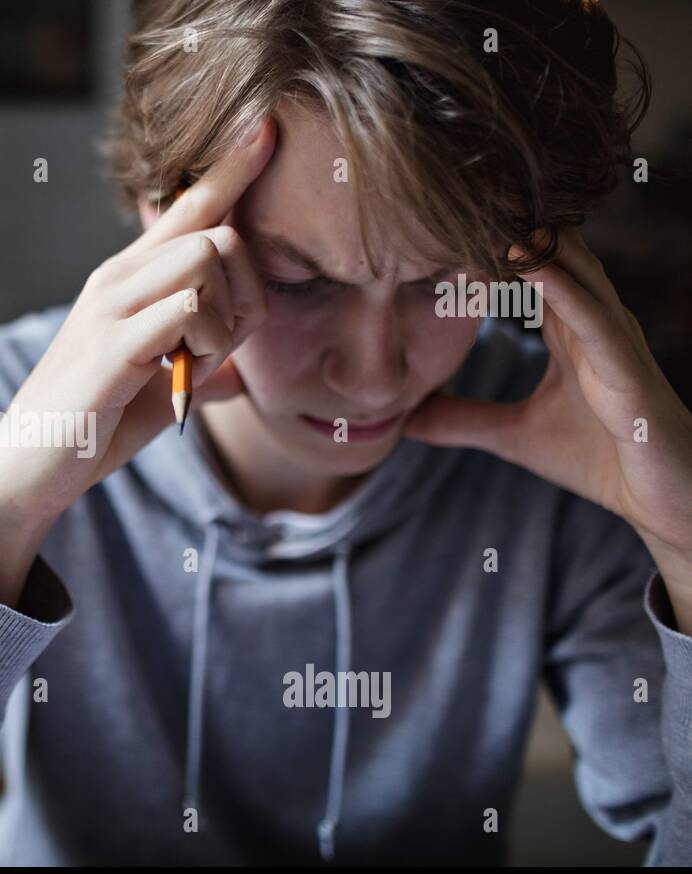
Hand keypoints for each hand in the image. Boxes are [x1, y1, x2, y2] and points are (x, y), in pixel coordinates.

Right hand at [0, 117, 277, 604]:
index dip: (231, 169)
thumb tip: (236, 381)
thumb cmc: (92, 426)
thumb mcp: (155, 391)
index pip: (187, 207)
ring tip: (192, 368)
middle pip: (216, 234)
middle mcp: (115, 280)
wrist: (27, 471)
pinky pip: (187, 309)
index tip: (267, 131)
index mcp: (127, 281)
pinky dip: (204, 343)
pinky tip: (182, 377)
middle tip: (215, 351)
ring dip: (222, 321)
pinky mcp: (108, 347)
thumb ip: (196, 371)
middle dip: (242, 294)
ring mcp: (107, 309)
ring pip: (205, 261)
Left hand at [403, 227, 691, 623]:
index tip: (435, 207)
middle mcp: (592, 320)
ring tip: (484, 199)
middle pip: (550, 253)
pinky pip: (593, 316)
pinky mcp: (627, 367)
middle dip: (508, 219)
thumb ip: (463, 419)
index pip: (526, 266)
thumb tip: (406, 418)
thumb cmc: (600, 459)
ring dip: (530, 237)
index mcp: (568, 327)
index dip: (487, 237)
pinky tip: (529, 261)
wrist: (662, 500)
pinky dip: (561, 287)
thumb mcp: (513, 436)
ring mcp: (613, 338)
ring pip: (572, 270)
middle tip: (455, 178)